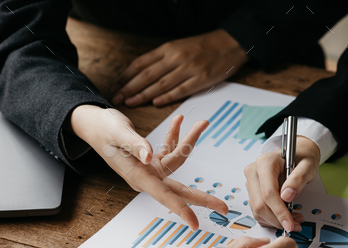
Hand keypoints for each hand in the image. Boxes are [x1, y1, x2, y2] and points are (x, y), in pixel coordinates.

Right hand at [69, 105, 227, 229]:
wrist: (92, 124)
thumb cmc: (102, 129)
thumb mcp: (117, 133)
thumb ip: (135, 145)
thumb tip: (150, 155)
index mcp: (138, 176)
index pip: (164, 196)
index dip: (180, 209)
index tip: (195, 223)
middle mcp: (146, 176)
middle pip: (179, 190)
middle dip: (202, 197)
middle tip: (224, 207)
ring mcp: (150, 169)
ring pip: (178, 159)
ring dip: (189, 140)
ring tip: (202, 122)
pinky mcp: (152, 159)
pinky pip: (170, 149)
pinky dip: (175, 136)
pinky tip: (179, 121)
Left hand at [111, 30, 247, 106]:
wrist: (230, 44)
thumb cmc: (205, 47)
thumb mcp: (180, 46)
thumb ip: (163, 59)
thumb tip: (144, 74)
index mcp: (169, 49)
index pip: (140, 63)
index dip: (126, 76)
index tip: (116, 86)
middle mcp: (176, 58)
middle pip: (146, 75)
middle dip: (129, 87)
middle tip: (117, 98)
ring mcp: (188, 69)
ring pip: (160, 84)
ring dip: (143, 94)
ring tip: (131, 102)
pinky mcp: (201, 79)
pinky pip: (180, 90)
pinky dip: (167, 97)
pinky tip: (155, 102)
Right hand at [244, 136, 319, 231]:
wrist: (298, 155)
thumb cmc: (303, 158)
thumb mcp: (308, 166)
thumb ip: (298, 179)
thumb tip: (287, 196)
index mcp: (265, 163)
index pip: (268, 193)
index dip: (279, 211)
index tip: (290, 224)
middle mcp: (253, 172)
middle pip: (260, 204)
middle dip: (278, 219)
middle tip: (296, 224)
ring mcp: (251, 182)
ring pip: (257, 211)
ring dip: (275, 221)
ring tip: (293, 219)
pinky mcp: (253, 192)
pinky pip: (258, 211)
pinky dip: (271, 219)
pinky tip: (285, 216)